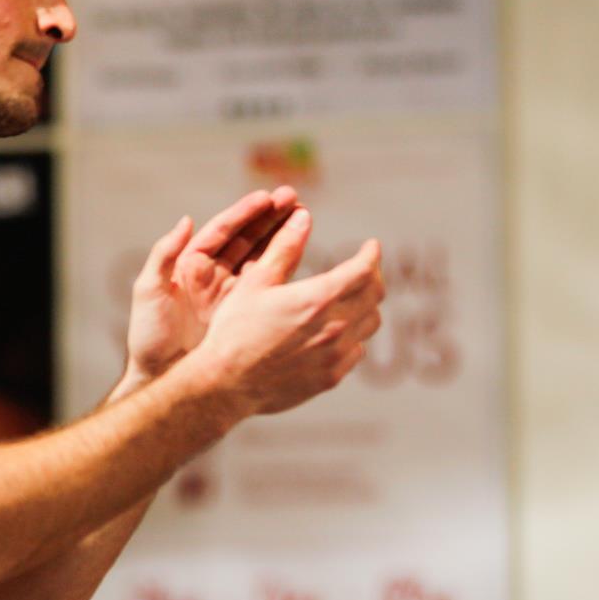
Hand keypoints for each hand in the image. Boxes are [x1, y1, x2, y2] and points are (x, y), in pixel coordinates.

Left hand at [120, 189, 298, 389]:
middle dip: (269, 217)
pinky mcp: (245, 312)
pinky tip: (301, 250)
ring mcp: (232, 292)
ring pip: (261, 256)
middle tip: (294, 198)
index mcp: (190, 263)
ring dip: (281, 235)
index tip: (267, 197)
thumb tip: (186, 220)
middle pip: (246, 237)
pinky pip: (268, 284)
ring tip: (304, 215)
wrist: (160, 378)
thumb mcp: (149, 291)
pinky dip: (285, 265)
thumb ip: (163, 255)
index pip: (222, 230)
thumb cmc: (148, 336)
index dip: (244, 213)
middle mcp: (213, 273)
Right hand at [182, 208, 383, 416]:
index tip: (372, 246)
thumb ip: (283, 248)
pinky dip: (353, 336)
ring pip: (369, 325)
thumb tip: (303, 216)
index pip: (364, 270)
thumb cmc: (234, 329)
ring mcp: (335, 356)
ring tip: (351, 298)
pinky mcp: (330, 378)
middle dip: (373, 276)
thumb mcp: (254, 282)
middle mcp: (334, 328)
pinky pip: (356, 352)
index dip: (372, 254)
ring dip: (366, 306)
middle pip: (374, 296)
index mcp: (317, 299)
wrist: (225, 383)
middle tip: (364, 269)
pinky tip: (335, 331)